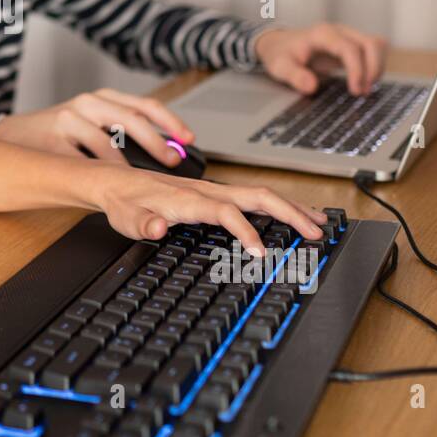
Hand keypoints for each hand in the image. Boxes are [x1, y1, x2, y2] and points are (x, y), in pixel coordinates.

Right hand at [0, 88, 192, 169]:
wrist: (11, 135)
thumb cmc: (57, 134)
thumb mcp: (91, 126)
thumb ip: (121, 135)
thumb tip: (164, 156)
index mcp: (103, 99)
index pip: (145, 105)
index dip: (170, 121)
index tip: (189, 138)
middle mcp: (88, 103)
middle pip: (131, 119)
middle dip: (156, 143)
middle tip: (171, 162)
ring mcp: (68, 118)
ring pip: (106, 141)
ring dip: (126, 164)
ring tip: (137, 180)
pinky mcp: (51, 137)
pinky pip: (81, 159)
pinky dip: (96, 172)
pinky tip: (104, 183)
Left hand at [95, 164, 326, 253]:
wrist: (117, 183)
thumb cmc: (124, 202)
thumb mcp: (125, 217)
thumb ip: (140, 223)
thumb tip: (156, 227)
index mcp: (189, 199)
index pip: (226, 213)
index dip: (245, 231)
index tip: (261, 253)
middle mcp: (208, 191)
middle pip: (258, 197)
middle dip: (290, 213)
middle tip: (316, 232)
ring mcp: (215, 191)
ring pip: (261, 195)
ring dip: (291, 208)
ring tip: (319, 222)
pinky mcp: (216, 194)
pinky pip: (253, 197)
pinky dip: (278, 205)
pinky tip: (290, 216)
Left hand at [255, 23, 387, 96]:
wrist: (279, 44)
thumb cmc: (281, 54)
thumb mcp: (280, 67)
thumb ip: (294, 76)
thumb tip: (312, 87)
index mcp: (322, 34)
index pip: (349, 49)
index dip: (357, 70)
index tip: (355, 91)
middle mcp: (340, 32)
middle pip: (371, 43)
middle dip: (373, 68)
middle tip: (363, 92)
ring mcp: (348, 36)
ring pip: (377, 45)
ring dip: (377, 67)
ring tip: (365, 88)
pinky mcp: (352, 44)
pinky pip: (374, 50)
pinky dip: (375, 65)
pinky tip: (365, 82)